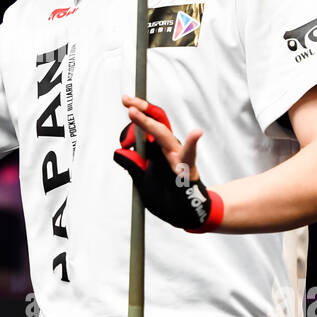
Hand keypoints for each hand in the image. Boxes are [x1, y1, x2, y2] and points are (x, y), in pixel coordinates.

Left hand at [112, 94, 222, 231]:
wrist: (185, 216)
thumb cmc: (166, 197)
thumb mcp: (141, 181)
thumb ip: (132, 165)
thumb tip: (119, 150)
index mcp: (156, 150)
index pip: (145, 127)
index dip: (135, 116)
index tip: (125, 102)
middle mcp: (168, 148)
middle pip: (155, 123)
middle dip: (140, 109)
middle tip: (125, 99)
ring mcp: (178, 156)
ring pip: (163, 134)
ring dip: (148, 122)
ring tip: (133, 111)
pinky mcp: (187, 168)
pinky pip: (190, 154)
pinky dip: (192, 143)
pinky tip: (196, 133)